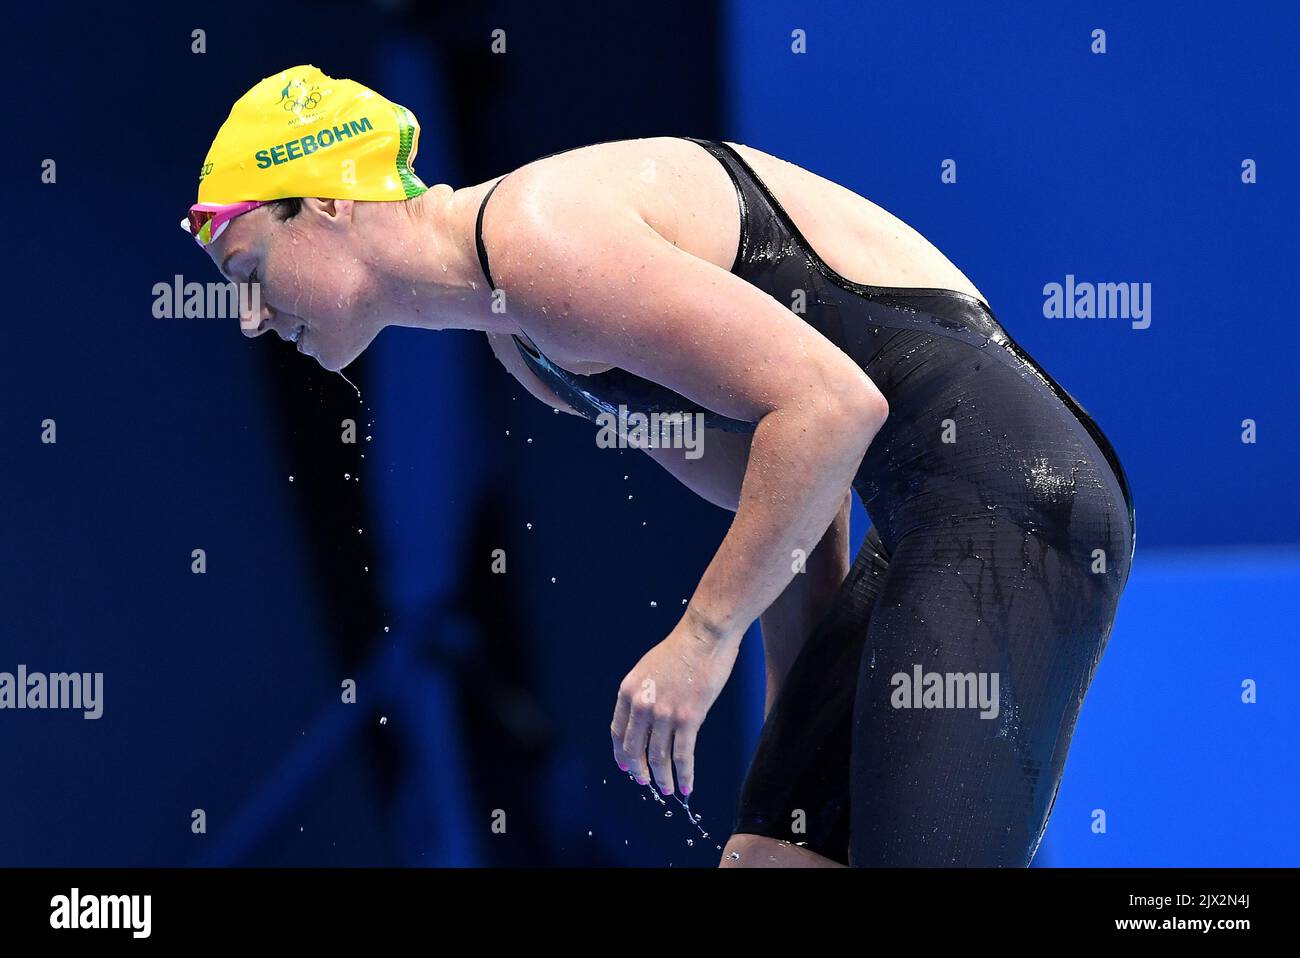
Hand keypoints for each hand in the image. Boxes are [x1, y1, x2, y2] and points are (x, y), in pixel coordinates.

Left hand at [610, 609, 741, 797]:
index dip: (621, 753)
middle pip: (634, 749)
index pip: (618, 731)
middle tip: (645, 782)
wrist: (704, 635)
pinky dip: (684, 775)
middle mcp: (642, 705)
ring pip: (658, 758)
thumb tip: (646, 720)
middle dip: (639, 771)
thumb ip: (643, 694)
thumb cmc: (681, 648)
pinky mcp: (689, 718)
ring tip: (667, 791)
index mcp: (628, 691)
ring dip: (662, 779)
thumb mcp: (648, 668)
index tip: (625, 766)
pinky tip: (687, 786)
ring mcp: (664, 713)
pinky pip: (683, 756)